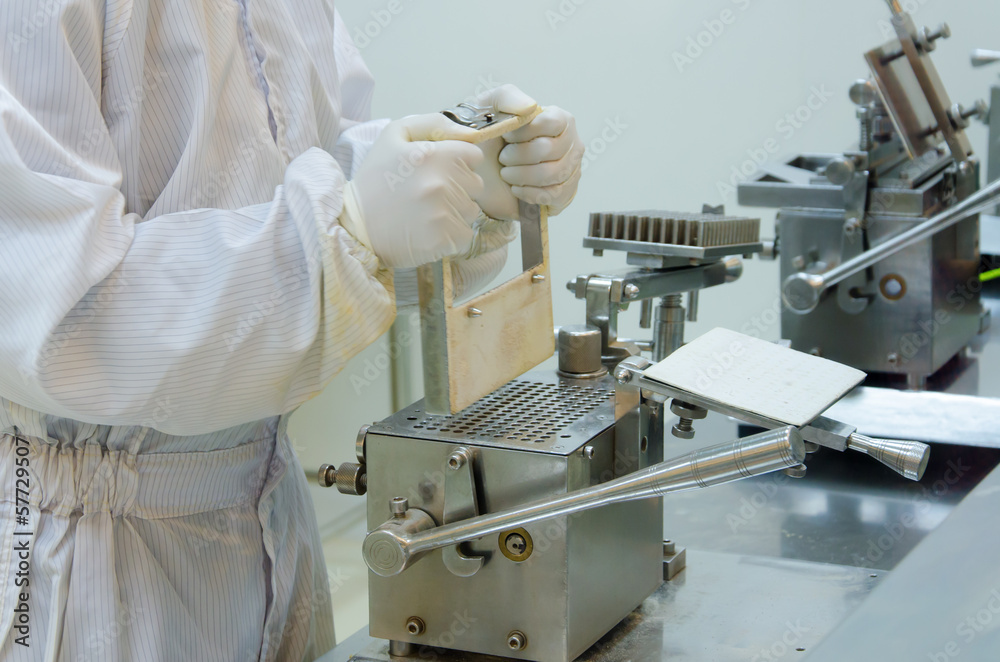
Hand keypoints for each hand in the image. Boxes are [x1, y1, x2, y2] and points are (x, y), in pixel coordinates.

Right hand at [344, 113, 484, 268]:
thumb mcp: (395, 135)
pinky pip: (464, 235)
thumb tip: (470, 133)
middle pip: (475, 185)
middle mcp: (441, 183)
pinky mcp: (442, 241)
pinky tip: (429, 230)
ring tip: (428, 212)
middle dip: (459, 187)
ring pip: (471, 210)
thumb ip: (434, 123)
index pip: (474, 156)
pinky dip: (451, 235)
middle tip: (430, 194)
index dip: (459, 162)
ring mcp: (442, 214)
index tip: (440, 171)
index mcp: (434, 155)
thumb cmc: (376, 178)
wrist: (355, 225)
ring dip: (455, 212)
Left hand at [471, 85, 583, 218]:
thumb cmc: (490, 137)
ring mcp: (571, 168)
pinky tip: (516, 188)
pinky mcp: (565, 193)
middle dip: (519, 156)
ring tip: (506, 173)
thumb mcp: (489, 109)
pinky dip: (530, 193)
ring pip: (553, 174)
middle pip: (550, 150)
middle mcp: (570, 142)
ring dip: (522, 175)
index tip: (506, 136)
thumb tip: (530, 105)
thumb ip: (506, 98)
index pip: (553, 123)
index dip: (526, 132)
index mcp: (558, 118)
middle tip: (503, 158)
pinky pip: (554, 195)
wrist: (483, 173)